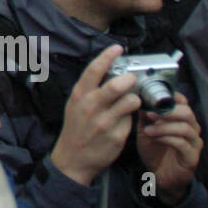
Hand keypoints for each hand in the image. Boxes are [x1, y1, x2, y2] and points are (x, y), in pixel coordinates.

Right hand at [49, 45, 141, 186]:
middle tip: (132, 79)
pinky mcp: (116, 136)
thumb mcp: (75, 105)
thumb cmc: (75, 128)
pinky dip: (130, 118)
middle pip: (117, 85)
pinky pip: (131, 120)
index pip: (95, 69)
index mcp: (80, 95)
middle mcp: (91, 107)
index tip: (118, 48)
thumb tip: (109, 73)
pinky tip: (123, 121)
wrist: (72, 159)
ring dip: (134, 99)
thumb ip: (90, 90)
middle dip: (129, 79)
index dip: (108, 55)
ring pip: (130, 101)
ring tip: (131, 101)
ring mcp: (104, 122)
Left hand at [136, 94, 202, 204]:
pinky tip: (154, 138)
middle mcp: (192, 129)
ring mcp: (194, 143)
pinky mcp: (192, 157)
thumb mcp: (146, 130)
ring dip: (164, 126)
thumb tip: (139, 98)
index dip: (170, 97)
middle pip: (187, 113)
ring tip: (148, 129)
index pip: (183, 102)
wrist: (159, 176)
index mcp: (182, 119)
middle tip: (150, 114)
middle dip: (167, 111)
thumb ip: (145, 116)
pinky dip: (166, 138)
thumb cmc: (155, 151)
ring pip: (185, 128)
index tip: (153, 96)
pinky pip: (182, 144)